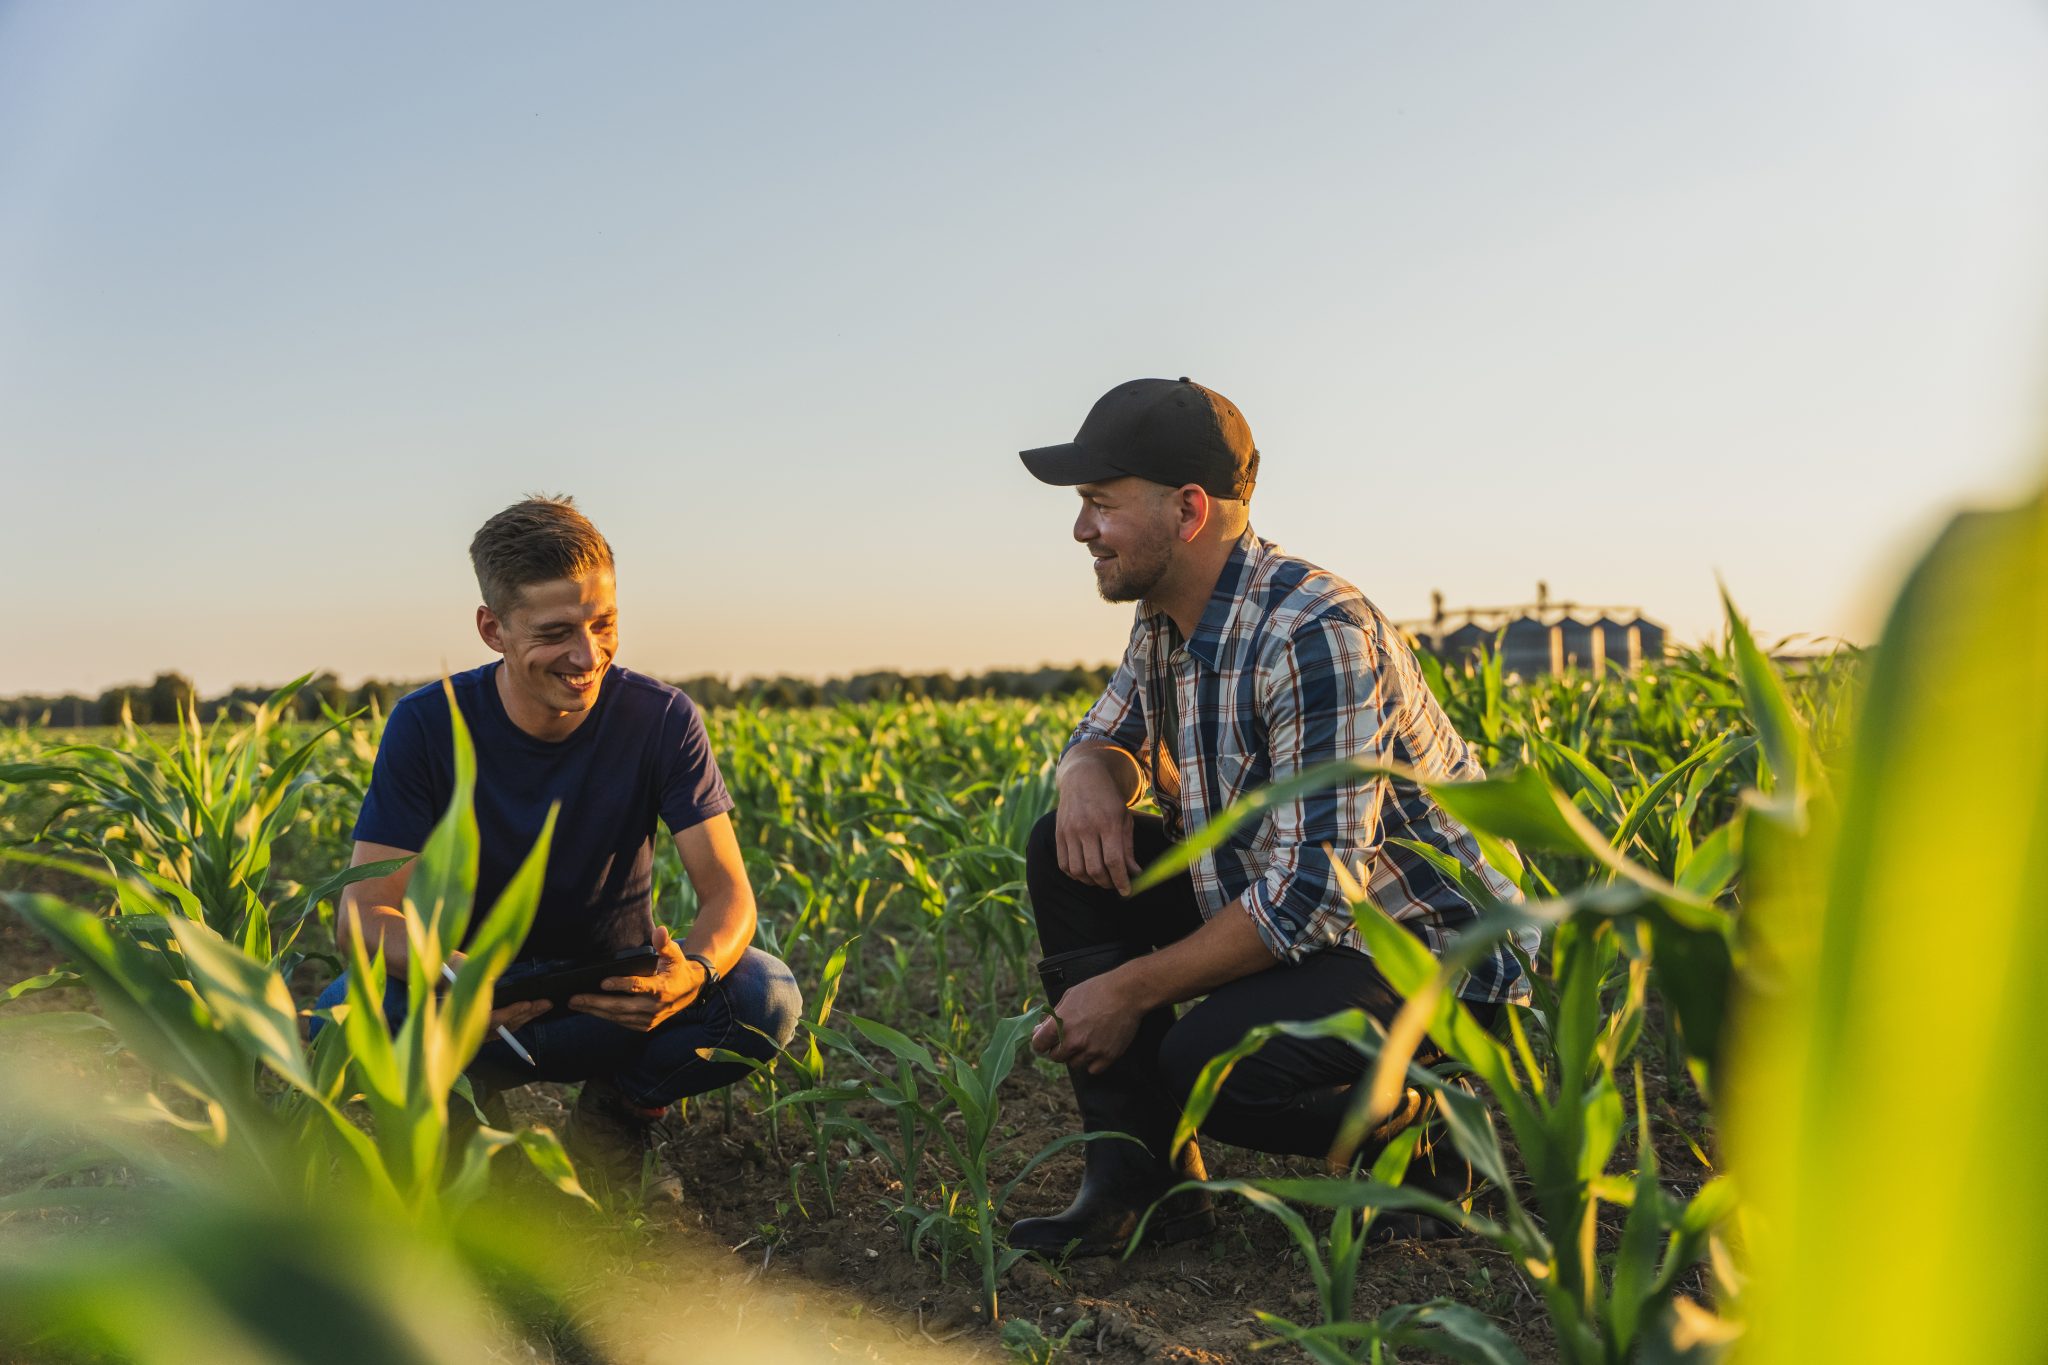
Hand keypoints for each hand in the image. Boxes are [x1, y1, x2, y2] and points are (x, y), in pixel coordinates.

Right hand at [442, 950, 550, 1032]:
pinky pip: (502, 1029)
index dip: (510, 1012)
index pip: (491, 1019)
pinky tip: (529, 1011)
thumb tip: (480, 972)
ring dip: (525, 1017)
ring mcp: (474, 1030)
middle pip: (503, 1026)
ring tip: (543, 1005)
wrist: (431, 986)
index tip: (526, 1003)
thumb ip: (461, 968)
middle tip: (545, 1003)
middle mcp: (469, 1026)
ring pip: (504, 1028)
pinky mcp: (480, 1030)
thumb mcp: (451, 967)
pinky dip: (517, 1020)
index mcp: (463, 1013)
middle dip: (526, 1014)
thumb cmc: (442, 975)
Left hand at [567, 926, 703, 1031]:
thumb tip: (660, 930)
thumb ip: (665, 943)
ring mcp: (649, 1019)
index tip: (603, 981)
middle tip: (574, 997)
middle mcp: (654, 1007)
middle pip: (621, 1006)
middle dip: (595, 1002)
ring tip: (575, 1002)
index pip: (638, 987)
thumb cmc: (677, 969)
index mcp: (662, 988)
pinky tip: (588, 1009)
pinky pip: (620, 1021)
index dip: (620, 985)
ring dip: (594, 1010)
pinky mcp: (644, 1026)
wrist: (690, 991)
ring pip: (617, 1016)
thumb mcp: (675, 954)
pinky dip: (603, 1016)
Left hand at [1029, 972, 1140, 1074]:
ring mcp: (1091, 1050)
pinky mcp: (1107, 1056)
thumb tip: (1039, 1029)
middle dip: (1059, 1048)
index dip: (1041, 1041)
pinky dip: (1092, 1062)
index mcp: (1060, 1024)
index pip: (1038, 1045)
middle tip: (1069, 1037)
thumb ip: (1052, 1016)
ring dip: (1076, 1055)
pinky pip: (1092, 1069)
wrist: (1127, 992)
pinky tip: (1097, 1047)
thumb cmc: (1097, 989)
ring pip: (1074, 1064)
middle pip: (1055, 1057)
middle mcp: (1074, 1040)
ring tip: (1086, 1039)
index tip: (1046, 1040)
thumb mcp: (1068, 996)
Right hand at [1056, 761, 1142, 895]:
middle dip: (1107, 884)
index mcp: (1108, 823)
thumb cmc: (1109, 800)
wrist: (1083, 778)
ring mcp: (1070, 831)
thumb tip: (1134, 873)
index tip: (1127, 891)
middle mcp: (1087, 828)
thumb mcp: (1125, 819)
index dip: (1121, 881)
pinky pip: (1064, 864)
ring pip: (1078, 870)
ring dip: (1091, 882)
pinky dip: (1075, 875)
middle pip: (1095, 869)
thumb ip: (1128, 847)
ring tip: (1100, 879)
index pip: (1114, 861)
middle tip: (1114, 884)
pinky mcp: (1059, 833)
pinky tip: (1085, 871)